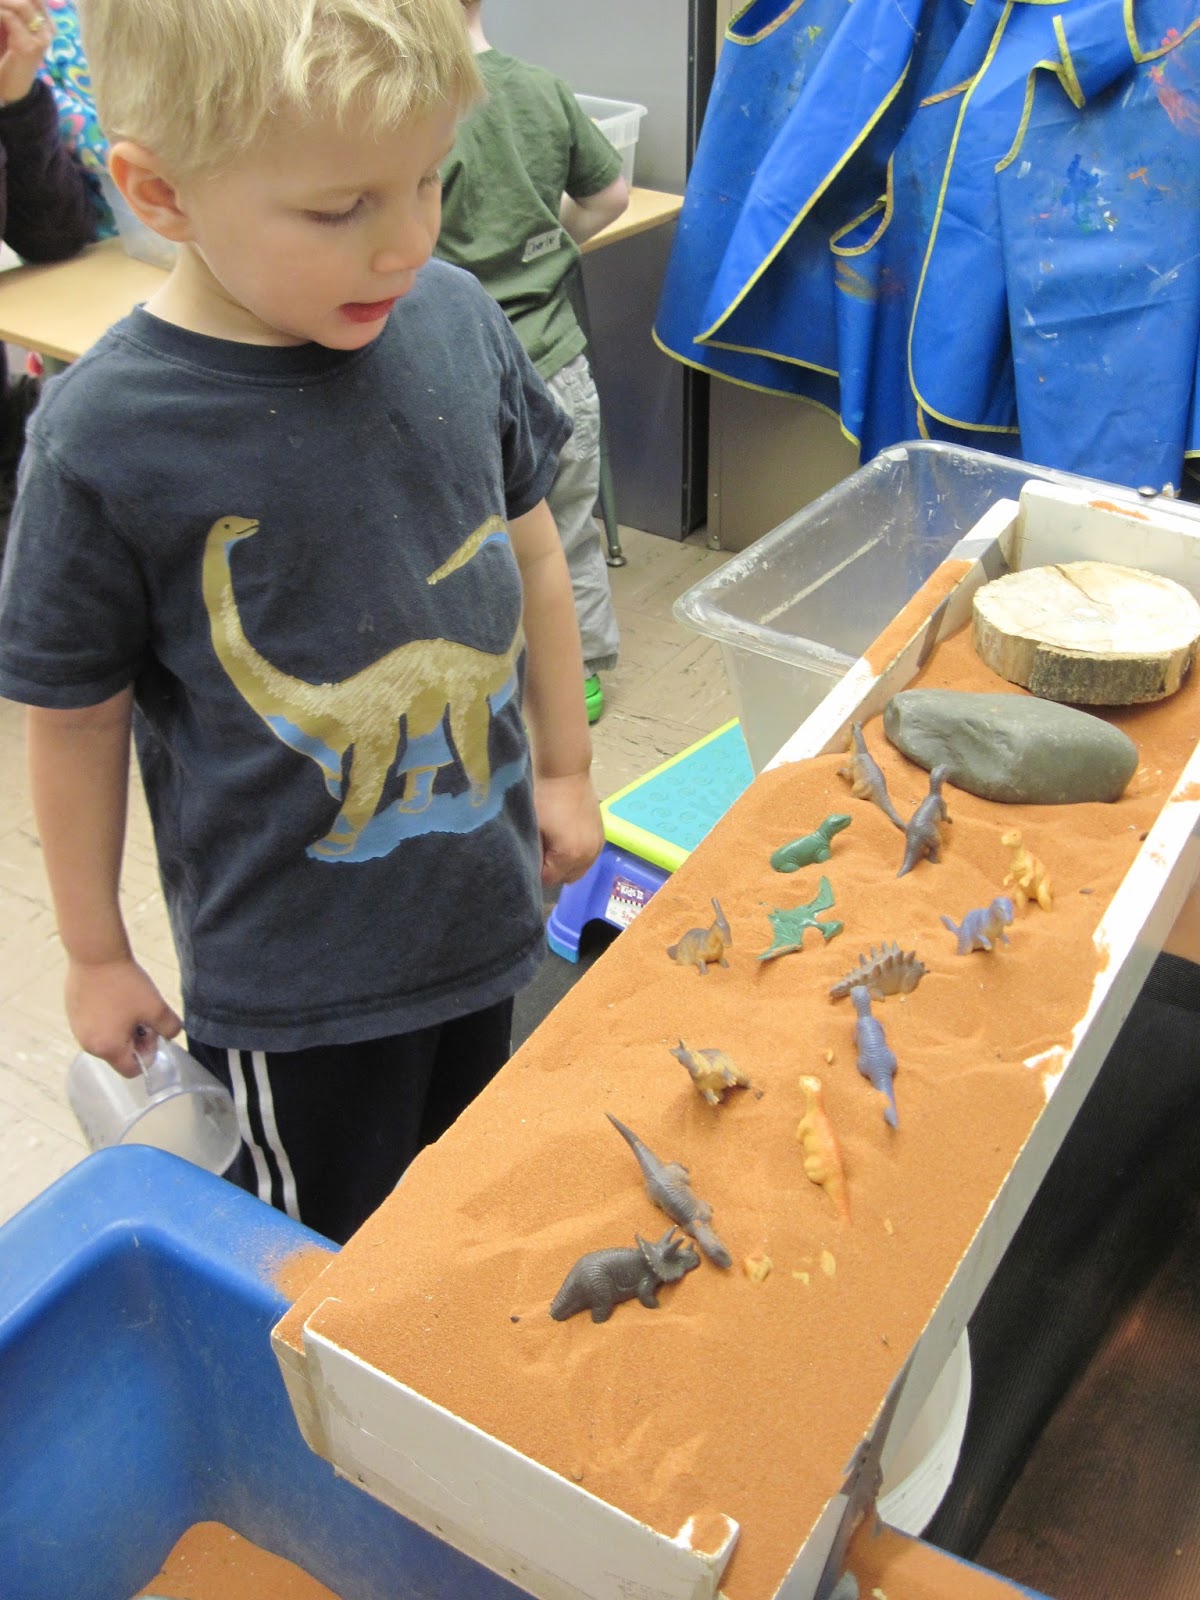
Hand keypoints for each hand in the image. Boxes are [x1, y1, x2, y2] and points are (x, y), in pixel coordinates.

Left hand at [0, 1, 51, 105]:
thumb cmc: (9, 59)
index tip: (4, 4)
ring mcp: (41, 39)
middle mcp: (48, 29)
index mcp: (47, 24)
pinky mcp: (28, 47)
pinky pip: (9, 17)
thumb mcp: (12, 30)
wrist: (12, 91)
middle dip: (7, 0)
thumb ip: (12, 13)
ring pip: (20, 4)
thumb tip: (5, 3)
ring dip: (3, 4)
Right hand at [65, 955, 182, 1078]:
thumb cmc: (125, 984)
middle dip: (134, 1039)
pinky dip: (107, 1018)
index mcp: (107, 1049)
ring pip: (107, 1040)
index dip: (147, 1054)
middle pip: (118, 1055)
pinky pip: (95, 1026)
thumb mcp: (156, 1007)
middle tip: (142, 1014)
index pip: (131, 1070)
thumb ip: (170, 1028)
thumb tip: (171, 1036)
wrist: (96, 955)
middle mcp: (88, 1045)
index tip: (152, 1031)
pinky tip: (113, 997)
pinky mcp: (72, 1015)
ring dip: (121, 1029)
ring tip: (127, 1004)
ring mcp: (77, 1030)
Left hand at [534, 770, 603, 887]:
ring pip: (579, 869)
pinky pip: (588, 858)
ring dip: (566, 864)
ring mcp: (598, 846)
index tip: (529, 858)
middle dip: (553, 871)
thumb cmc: (544, 799)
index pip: (549, 879)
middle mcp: (588, 856)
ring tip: (554, 845)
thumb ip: (533, 854)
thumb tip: (531, 866)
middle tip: (541, 852)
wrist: (566, 773)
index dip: (536, 871)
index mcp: (570, 856)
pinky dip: (577, 855)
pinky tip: (567, 840)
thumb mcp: (533, 829)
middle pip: (567, 878)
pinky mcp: (601, 836)